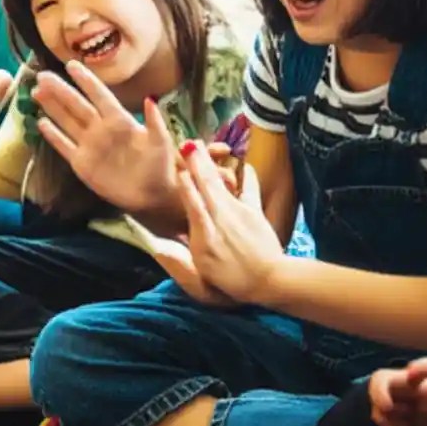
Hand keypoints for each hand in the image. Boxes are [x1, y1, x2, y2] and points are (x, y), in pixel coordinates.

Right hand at [33, 62, 180, 219]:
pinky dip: (53, 135)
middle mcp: (101, 129)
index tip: (71, 65)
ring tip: (37, 91)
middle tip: (42, 75)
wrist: (152, 196)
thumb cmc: (160, 166)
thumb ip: (155, 122)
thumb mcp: (161, 143)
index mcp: (120, 120)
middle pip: (77, 105)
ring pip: (67, 121)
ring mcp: (90, 145)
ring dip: (52, 107)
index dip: (86, 80)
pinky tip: (41, 122)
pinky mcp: (82, 164)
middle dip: (60, 90)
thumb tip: (151, 99)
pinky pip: (64, 146)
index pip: (99, 95)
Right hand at [177, 141, 284, 304]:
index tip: (179, 171)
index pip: (192, 203)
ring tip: (199, 146)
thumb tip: (159, 249)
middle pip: (205, 186)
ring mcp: (238, 212)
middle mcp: (219, 216)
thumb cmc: (230, 278)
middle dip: (195, 164)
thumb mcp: (201, 268)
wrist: (267, 280)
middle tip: (186, 145)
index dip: (186, 186)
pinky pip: (249, 188)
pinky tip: (242, 163)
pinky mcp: (254, 212)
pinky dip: (246, 175)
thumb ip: (181, 257)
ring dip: (209, 163)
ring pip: (220, 183)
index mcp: (204, 231)